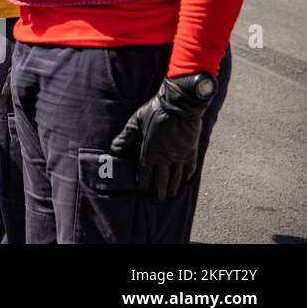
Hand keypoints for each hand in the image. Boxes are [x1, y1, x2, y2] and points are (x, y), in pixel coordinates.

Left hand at [109, 74, 214, 200]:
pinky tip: (184, 183)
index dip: (143, 184)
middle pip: (161, 181)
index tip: (142, 192)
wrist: (180, 106)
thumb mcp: (136, 121)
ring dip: (172, 189)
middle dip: (158, 192)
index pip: (145, 173)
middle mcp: (166, 158)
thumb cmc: (155, 111)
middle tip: (156, 201)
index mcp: (150, 151)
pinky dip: (186, 178)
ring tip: (169, 196)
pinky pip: (189, 170)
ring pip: (175, 179)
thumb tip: (114, 148)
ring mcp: (180, 157)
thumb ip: (126, 136)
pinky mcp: (191, 153)